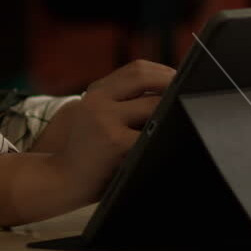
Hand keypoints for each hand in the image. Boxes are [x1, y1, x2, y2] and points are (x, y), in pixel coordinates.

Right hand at [50, 60, 175, 206]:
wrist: (61, 181)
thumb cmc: (89, 153)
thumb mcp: (97, 118)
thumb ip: (124, 103)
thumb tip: (171, 92)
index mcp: (96, 91)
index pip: (137, 69)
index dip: (163, 72)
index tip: (180, 83)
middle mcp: (97, 100)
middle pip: (144, 77)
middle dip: (171, 83)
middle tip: (189, 96)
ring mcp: (105, 119)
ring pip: (152, 104)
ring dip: (170, 111)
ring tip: (179, 120)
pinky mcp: (115, 142)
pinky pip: (151, 132)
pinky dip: (163, 136)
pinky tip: (167, 143)